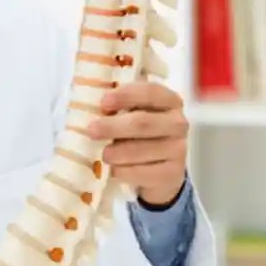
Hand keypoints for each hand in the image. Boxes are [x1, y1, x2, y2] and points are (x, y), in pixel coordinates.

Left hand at [87, 82, 189, 206]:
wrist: (160, 169)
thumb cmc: (139, 135)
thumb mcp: (133, 115)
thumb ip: (118, 108)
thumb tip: (87, 108)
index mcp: (169, 101)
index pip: (150, 92)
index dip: (126, 95)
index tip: (103, 102)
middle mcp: (178, 123)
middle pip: (143, 122)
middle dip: (113, 126)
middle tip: (91, 130)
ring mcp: (178, 149)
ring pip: (142, 150)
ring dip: (117, 152)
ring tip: (103, 154)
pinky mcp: (173, 174)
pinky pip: (144, 172)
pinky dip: (124, 171)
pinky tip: (113, 170)